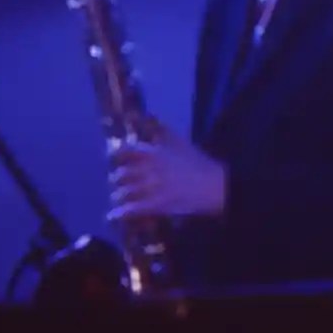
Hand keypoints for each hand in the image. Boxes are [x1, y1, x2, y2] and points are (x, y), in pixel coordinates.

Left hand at [107, 118, 225, 220]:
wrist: (217, 186)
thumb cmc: (202, 164)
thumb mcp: (182, 142)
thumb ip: (163, 131)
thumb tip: (149, 116)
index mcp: (154, 153)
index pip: (125, 152)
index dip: (116, 156)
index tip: (114, 159)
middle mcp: (149, 169)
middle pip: (121, 174)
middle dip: (118, 179)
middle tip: (119, 183)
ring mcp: (151, 188)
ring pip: (123, 192)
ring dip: (119, 196)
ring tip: (119, 200)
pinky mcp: (155, 206)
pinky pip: (131, 210)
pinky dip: (120, 213)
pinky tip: (114, 216)